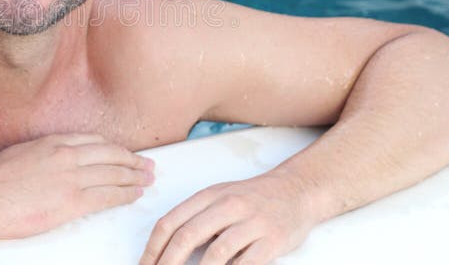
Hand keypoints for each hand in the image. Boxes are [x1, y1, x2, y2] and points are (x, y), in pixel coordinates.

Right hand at [0, 133, 154, 240]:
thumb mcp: (20, 152)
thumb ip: (42, 152)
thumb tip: (51, 157)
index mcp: (54, 142)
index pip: (94, 141)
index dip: (112, 148)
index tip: (121, 152)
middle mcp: (67, 155)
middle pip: (110, 154)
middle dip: (131, 159)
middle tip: (146, 164)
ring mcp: (72, 177)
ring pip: (114, 173)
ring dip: (134, 176)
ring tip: (147, 178)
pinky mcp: (73, 200)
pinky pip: (108, 195)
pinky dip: (125, 194)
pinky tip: (134, 194)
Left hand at [140, 173, 315, 264]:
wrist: (296, 190)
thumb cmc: (252, 198)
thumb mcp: (220, 198)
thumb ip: (196, 217)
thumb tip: (166, 248)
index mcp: (208, 196)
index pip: (171, 221)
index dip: (153, 247)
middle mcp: (227, 206)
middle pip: (187, 236)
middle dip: (167, 263)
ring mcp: (250, 222)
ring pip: (215, 253)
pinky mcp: (271, 240)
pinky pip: (246, 264)